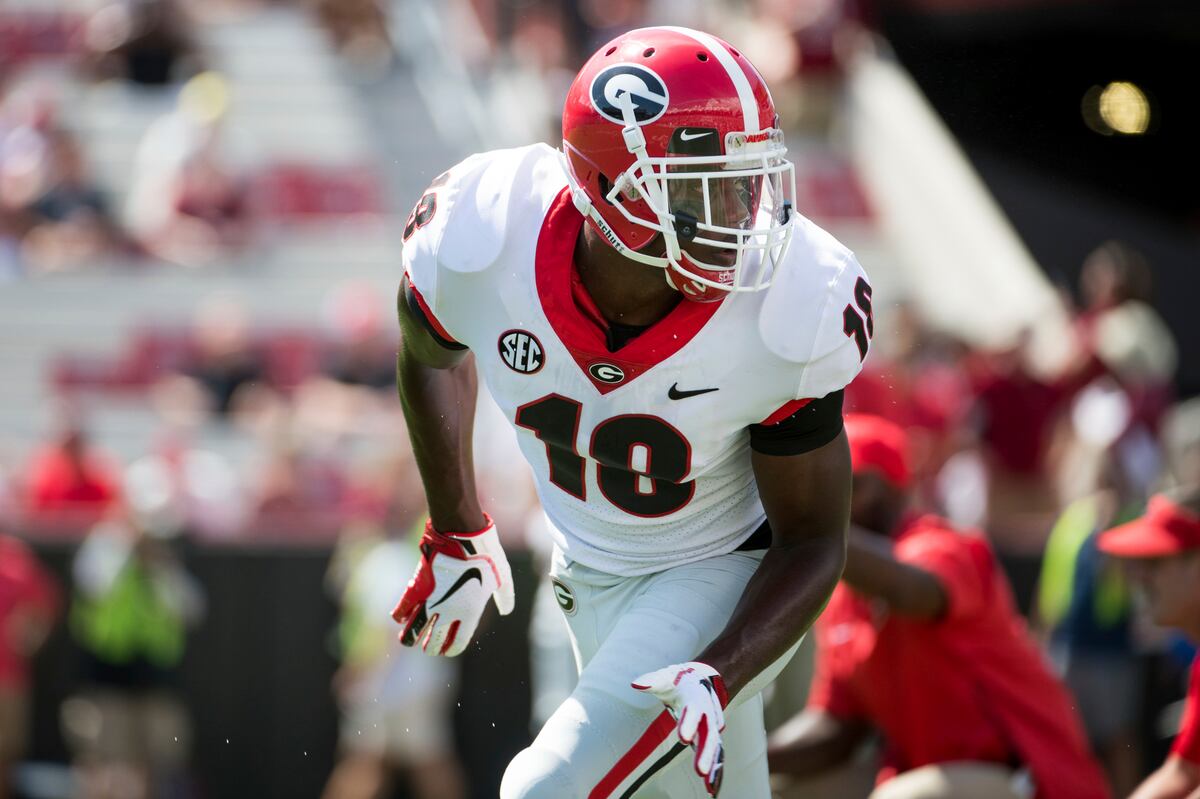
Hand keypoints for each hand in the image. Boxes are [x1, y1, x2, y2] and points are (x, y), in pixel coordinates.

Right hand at [391, 513, 513, 655]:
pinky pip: (402, 610)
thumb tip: (507, 611)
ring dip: (411, 638)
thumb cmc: (487, 557)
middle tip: (429, 647)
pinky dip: (400, 616)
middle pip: (434, 642)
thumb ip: (506, 597)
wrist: (464, 538)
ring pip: (414, 632)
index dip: (450, 650)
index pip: (456, 643)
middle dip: (431, 647)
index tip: (447, 650)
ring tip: (410, 640)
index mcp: (470, 613)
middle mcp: (449, 612)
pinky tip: (401, 618)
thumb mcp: (504, 579)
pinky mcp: (417, 588)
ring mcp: (431, 602)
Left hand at [632, 662, 728, 795]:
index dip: (688, 724)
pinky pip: (716, 755)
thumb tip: (635, 684)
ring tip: (709, 785)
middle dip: (705, 753)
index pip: (692, 713)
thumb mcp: (666, 678)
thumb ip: (652, 681)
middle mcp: (707, 715)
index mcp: (695, 699)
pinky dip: (716, 772)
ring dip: (713, 766)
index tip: (683, 738)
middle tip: (699, 771)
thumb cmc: (679, 681)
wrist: (702, 679)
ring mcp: (711, 727)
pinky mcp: (711, 738)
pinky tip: (711, 790)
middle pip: (708, 735)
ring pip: (715, 748)